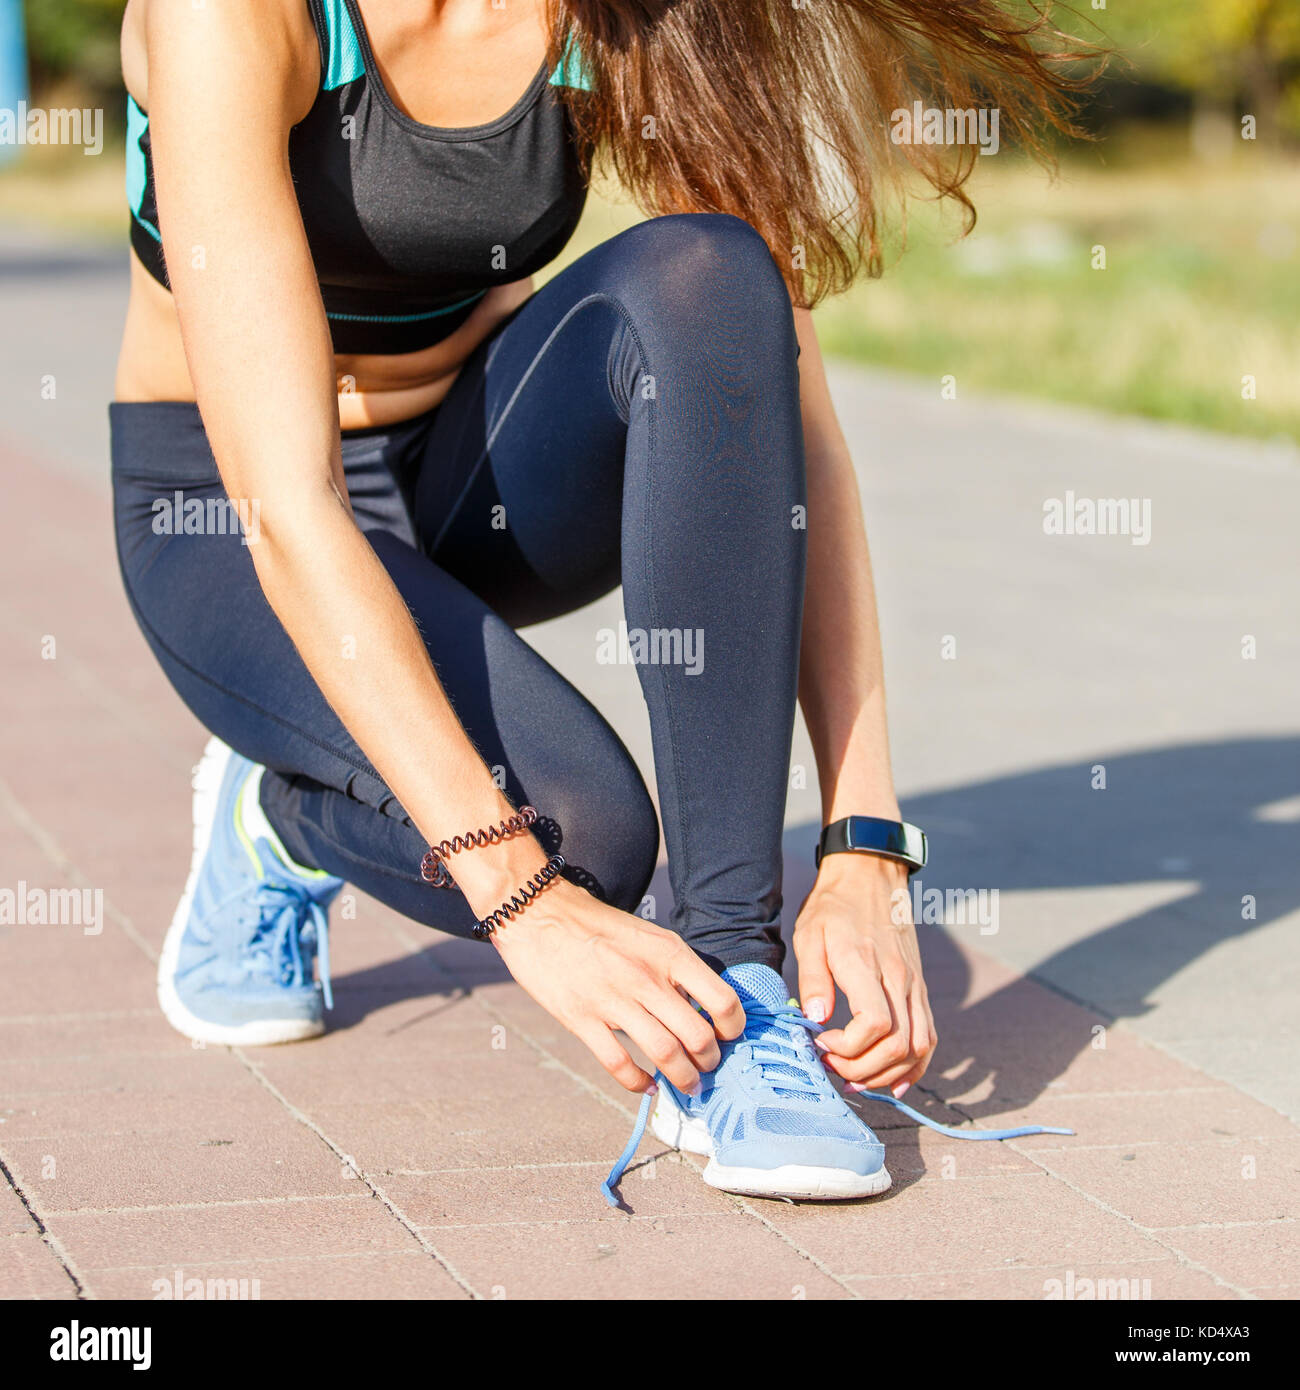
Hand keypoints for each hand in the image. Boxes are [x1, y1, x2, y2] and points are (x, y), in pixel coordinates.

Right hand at [489, 879, 745, 1094]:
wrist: (540, 914)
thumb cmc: (599, 926)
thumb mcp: (649, 936)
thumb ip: (676, 969)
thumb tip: (705, 1008)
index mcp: (669, 953)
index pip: (722, 1000)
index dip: (734, 1028)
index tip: (728, 1037)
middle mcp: (646, 977)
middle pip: (698, 1037)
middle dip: (710, 1061)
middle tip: (706, 1067)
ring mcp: (613, 1000)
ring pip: (666, 1055)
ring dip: (683, 1078)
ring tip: (687, 1084)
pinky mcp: (581, 1019)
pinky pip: (620, 1065)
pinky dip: (639, 1084)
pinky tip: (646, 1085)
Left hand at [792, 853, 936, 1095]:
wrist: (870, 875)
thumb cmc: (833, 906)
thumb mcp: (809, 935)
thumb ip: (813, 979)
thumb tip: (816, 1021)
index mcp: (867, 965)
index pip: (875, 1025)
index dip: (848, 1048)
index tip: (820, 1043)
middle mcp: (899, 979)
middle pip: (898, 1045)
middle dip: (863, 1069)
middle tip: (831, 1065)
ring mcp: (915, 985)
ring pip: (919, 1047)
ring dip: (887, 1073)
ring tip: (855, 1079)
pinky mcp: (920, 988)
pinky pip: (929, 1036)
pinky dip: (915, 1065)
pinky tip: (892, 1079)